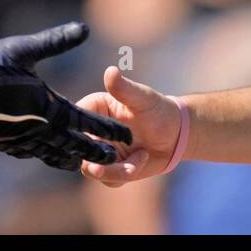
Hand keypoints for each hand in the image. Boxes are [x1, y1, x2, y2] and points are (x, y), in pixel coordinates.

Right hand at [0, 22, 131, 171]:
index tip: (128, 135)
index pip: (85, 121)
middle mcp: (36, 128)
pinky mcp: (1, 142)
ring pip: (50, 153)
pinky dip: (41, 154)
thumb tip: (85, 29)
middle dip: (94, 150)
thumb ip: (56, 41)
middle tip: (116, 159)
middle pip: (73, 144)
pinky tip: (40, 153)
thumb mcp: (23, 49)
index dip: (107, 128)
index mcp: (47, 106)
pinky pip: (28, 153)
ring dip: (68, 156)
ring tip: (81, 163)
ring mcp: (18, 139)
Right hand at [76, 66, 186, 186]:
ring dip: (111, 171)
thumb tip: (111, 71)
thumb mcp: (143, 98)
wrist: (177, 134)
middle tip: (99, 168)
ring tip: (131, 168)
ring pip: (92, 168)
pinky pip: (109, 179)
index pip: (75, 119)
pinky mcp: (112, 168)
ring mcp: (102, 151)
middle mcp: (94, 132)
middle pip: (79, 149)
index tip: (85, 140)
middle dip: (90, 160)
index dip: (74, 131)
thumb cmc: (158, 109)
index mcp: (95, 109)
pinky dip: (124, 174)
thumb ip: (124, 88)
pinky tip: (142, 158)